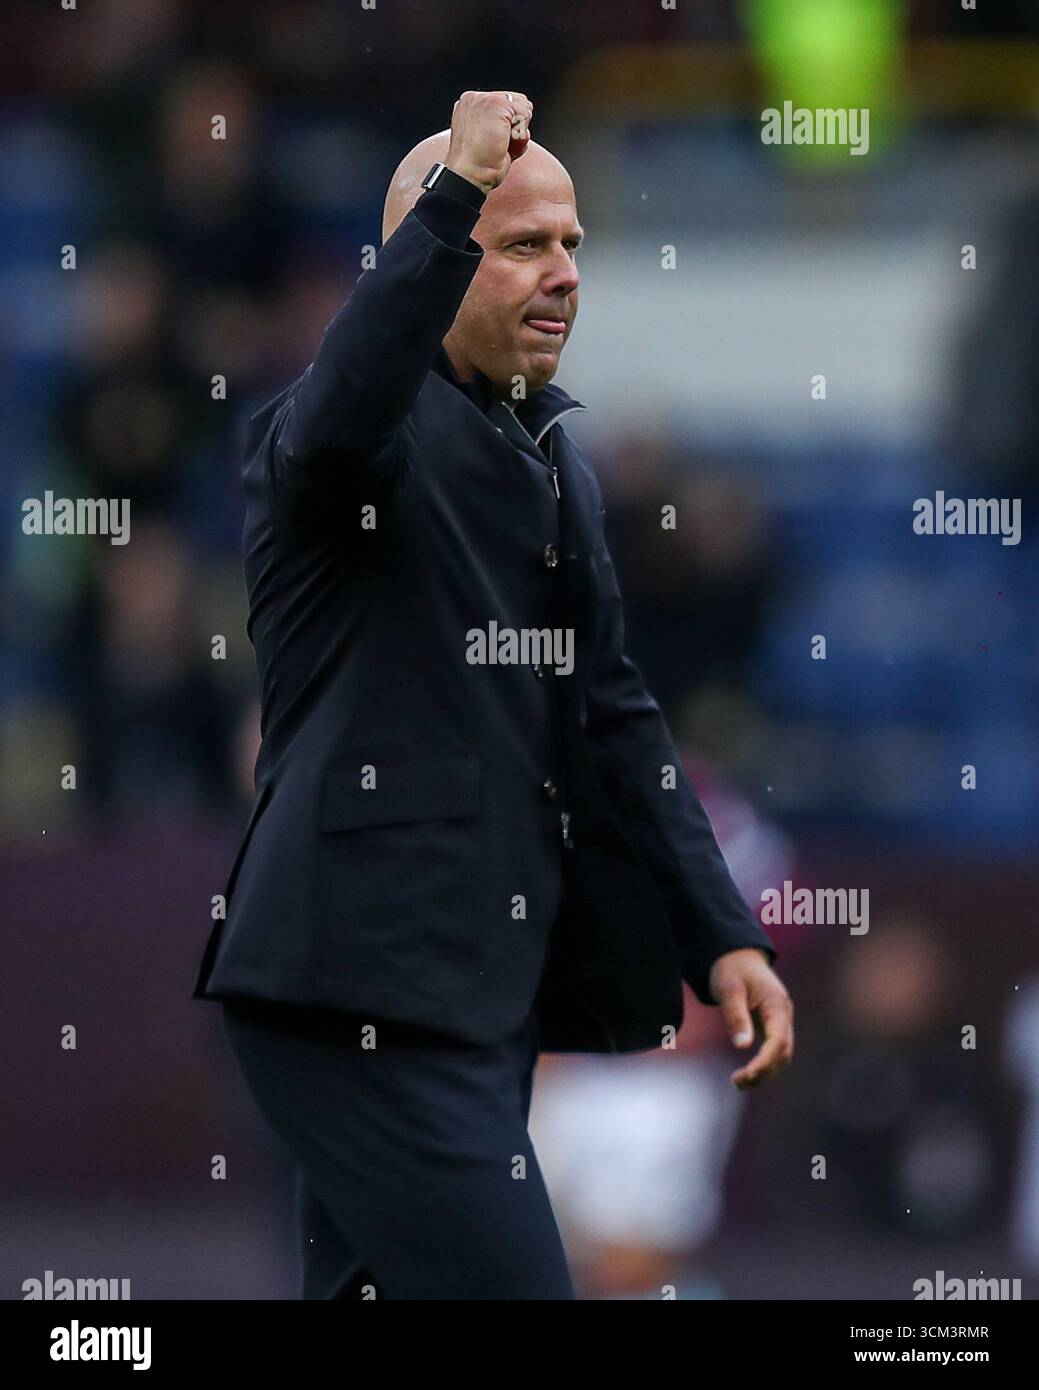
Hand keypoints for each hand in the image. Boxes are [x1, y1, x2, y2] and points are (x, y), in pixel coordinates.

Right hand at [446, 90, 532, 194]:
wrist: (469, 176)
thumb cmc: (477, 166)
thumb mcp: (492, 143)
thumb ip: (507, 130)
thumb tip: (525, 131)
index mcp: (471, 105)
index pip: (507, 104)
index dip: (509, 125)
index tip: (493, 143)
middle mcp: (476, 98)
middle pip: (517, 102)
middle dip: (515, 125)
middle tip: (496, 144)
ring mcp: (485, 99)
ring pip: (523, 107)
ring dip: (518, 131)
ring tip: (499, 144)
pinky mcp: (497, 105)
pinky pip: (525, 114)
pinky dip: (520, 133)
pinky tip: (504, 142)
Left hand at [709, 948, 793, 1089]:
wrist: (736, 955)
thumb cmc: (731, 969)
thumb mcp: (729, 989)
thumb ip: (736, 1016)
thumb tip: (742, 1046)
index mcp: (777, 1004)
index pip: (779, 1040)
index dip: (766, 1061)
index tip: (748, 1074)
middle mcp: (783, 1015)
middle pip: (783, 1052)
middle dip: (764, 1071)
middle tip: (737, 1082)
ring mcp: (780, 1021)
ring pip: (781, 1055)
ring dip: (764, 1072)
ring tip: (738, 1082)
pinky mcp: (772, 1026)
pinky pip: (773, 1051)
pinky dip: (763, 1065)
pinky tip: (745, 1074)